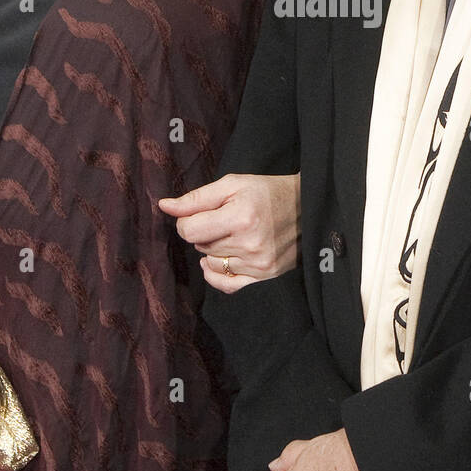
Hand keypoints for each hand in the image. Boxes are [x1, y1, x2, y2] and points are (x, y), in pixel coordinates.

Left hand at [160, 172, 299, 294]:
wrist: (306, 207)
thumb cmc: (266, 192)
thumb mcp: (231, 185)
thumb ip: (196, 198)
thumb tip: (164, 206)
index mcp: (240, 217)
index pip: (189, 231)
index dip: (186, 221)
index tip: (199, 214)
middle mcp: (249, 244)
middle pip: (201, 246)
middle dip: (204, 233)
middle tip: (223, 220)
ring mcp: (258, 264)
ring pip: (212, 264)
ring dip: (213, 251)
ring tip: (229, 236)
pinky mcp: (264, 276)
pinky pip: (227, 285)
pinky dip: (216, 275)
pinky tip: (217, 262)